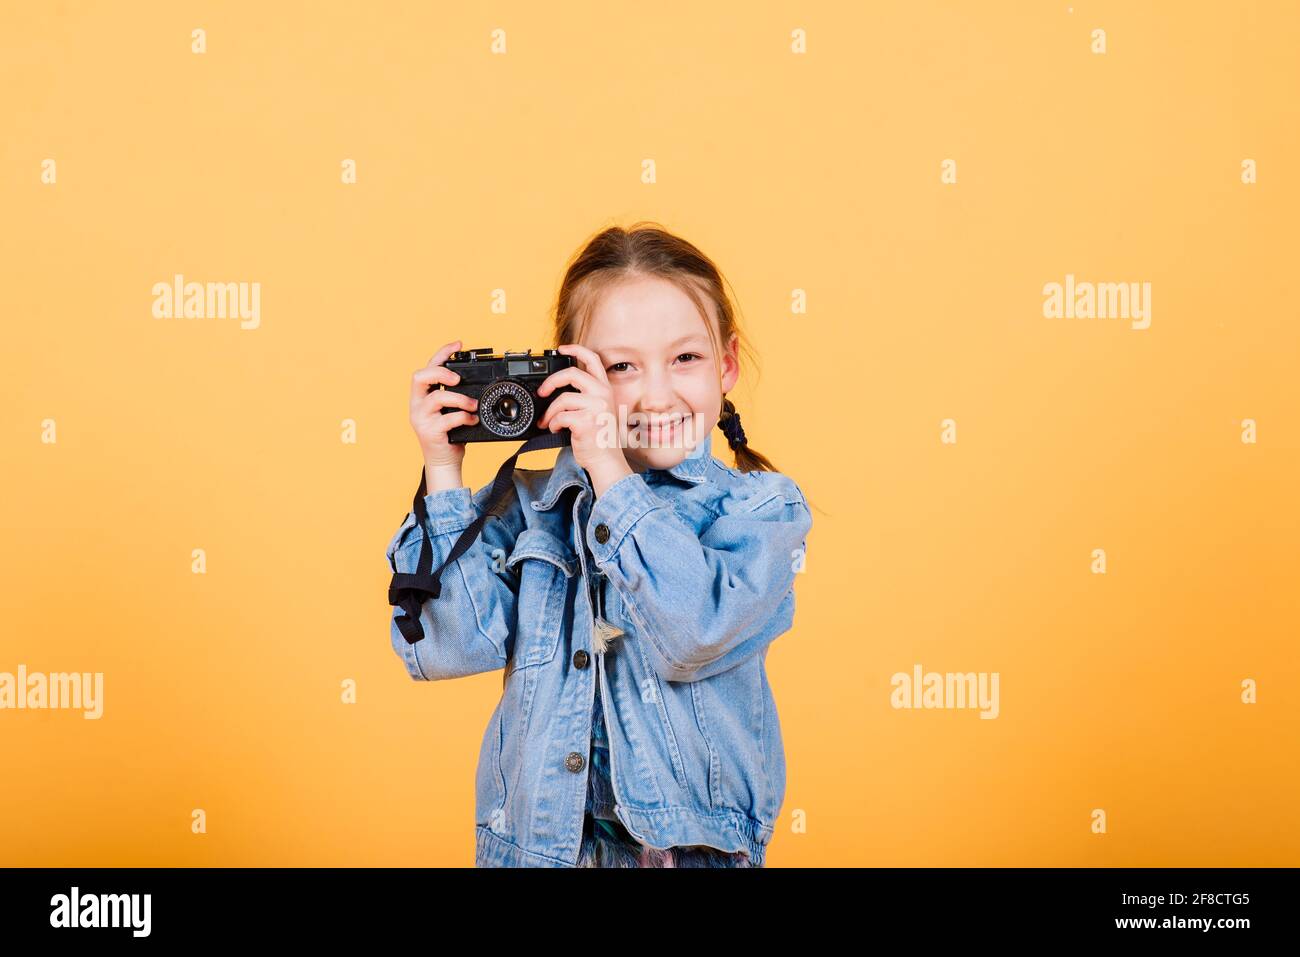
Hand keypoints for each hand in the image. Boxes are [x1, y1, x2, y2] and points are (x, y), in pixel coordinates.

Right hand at [409, 339, 478, 470]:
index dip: (441, 353)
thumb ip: (455, 395)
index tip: (458, 344)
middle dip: (441, 373)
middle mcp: (417, 404)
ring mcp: (421, 418)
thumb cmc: (449, 434)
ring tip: (474, 405)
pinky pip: (448, 419)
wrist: (443, 462)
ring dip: (460, 399)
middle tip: (458, 379)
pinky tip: (473, 420)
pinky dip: (464, 417)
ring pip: (437, 397)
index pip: (428, 367)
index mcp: (422, 395)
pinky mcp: (429, 432)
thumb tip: (477, 380)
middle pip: (420, 376)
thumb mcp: (450, 410)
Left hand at [536, 344, 632, 487]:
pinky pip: (560, 417)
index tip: (561, 349)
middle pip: (571, 373)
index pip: (592, 359)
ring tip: (548, 422)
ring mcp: (596, 407)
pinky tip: (556, 430)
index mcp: (605, 388)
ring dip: (549, 412)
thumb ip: (583, 395)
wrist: (605, 460)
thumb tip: (556, 388)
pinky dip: (553, 424)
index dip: (575, 349)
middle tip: (542, 392)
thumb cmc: (599, 437)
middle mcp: (603, 394)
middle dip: (551, 382)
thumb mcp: (597, 409)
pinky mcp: (586, 421)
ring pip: (562, 399)